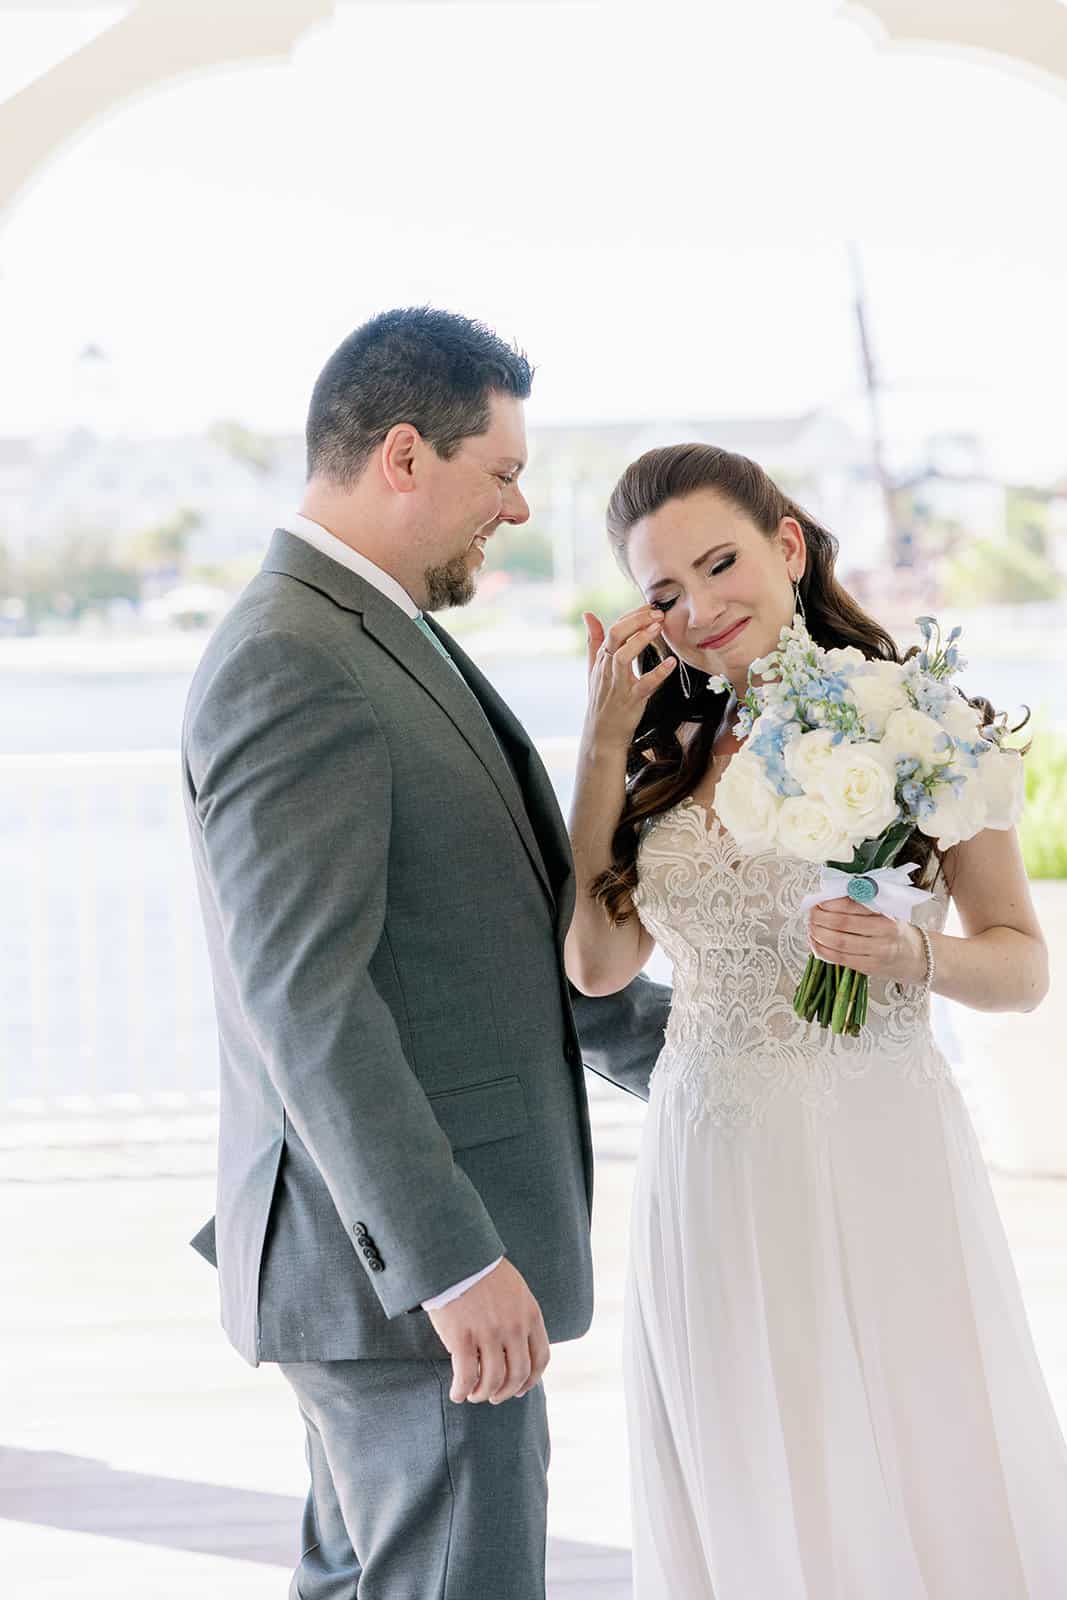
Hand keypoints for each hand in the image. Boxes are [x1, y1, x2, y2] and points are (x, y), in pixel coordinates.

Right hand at [424, 1258, 549, 1405]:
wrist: (456, 1256)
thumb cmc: (483, 1272)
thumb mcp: (516, 1290)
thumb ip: (521, 1317)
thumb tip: (520, 1347)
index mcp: (530, 1315)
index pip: (540, 1358)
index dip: (531, 1380)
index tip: (520, 1389)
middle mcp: (513, 1328)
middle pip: (517, 1375)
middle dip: (506, 1392)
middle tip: (494, 1397)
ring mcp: (489, 1334)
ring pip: (492, 1380)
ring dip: (483, 1394)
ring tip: (473, 1395)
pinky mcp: (462, 1338)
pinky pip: (465, 1376)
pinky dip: (461, 1391)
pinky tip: (456, 1393)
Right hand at [582, 605, 676, 748]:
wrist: (602, 734)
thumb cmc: (602, 700)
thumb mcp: (594, 669)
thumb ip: (594, 641)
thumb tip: (588, 615)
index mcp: (602, 659)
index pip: (613, 629)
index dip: (632, 615)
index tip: (650, 607)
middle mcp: (607, 669)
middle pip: (615, 636)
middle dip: (636, 621)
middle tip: (657, 613)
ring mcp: (618, 684)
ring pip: (623, 656)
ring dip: (641, 640)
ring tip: (658, 628)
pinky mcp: (631, 700)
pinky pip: (644, 684)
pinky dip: (658, 673)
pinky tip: (671, 663)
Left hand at [807, 897, 925, 983]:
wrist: (918, 957)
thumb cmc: (897, 930)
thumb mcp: (888, 911)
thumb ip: (863, 904)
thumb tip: (830, 897)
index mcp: (887, 913)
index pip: (853, 905)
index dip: (830, 903)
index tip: (819, 901)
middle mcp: (884, 931)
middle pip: (842, 924)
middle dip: (820, 918)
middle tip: (811, 914)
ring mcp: (878, 951)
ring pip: (839, 943)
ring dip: (819, 934)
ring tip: (811, 928)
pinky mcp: (870, 967)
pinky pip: (841, 959)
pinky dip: (824, 951)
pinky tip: (816, 944)